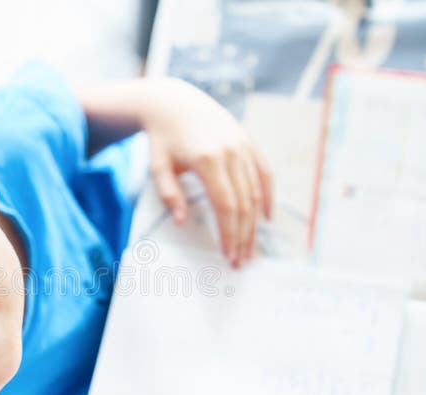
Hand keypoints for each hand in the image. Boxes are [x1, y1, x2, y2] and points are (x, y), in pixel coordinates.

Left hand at [142, 79, 272, 267]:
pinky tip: (266, 219)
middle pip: (244, 203)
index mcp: (207, 159)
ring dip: (255, 223)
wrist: (174, 103)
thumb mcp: (157, 166)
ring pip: (256, 192)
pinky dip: (268, 196)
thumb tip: (181, 222)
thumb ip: (168, 195)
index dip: (229, 232)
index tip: (228, 254)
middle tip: (240, 260)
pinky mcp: (249, 142)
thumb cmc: (163, 139)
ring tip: (250, 247)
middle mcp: (230, 152)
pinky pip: (264, 173)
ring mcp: (243, 146)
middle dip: (243, 235)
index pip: (225, 205)